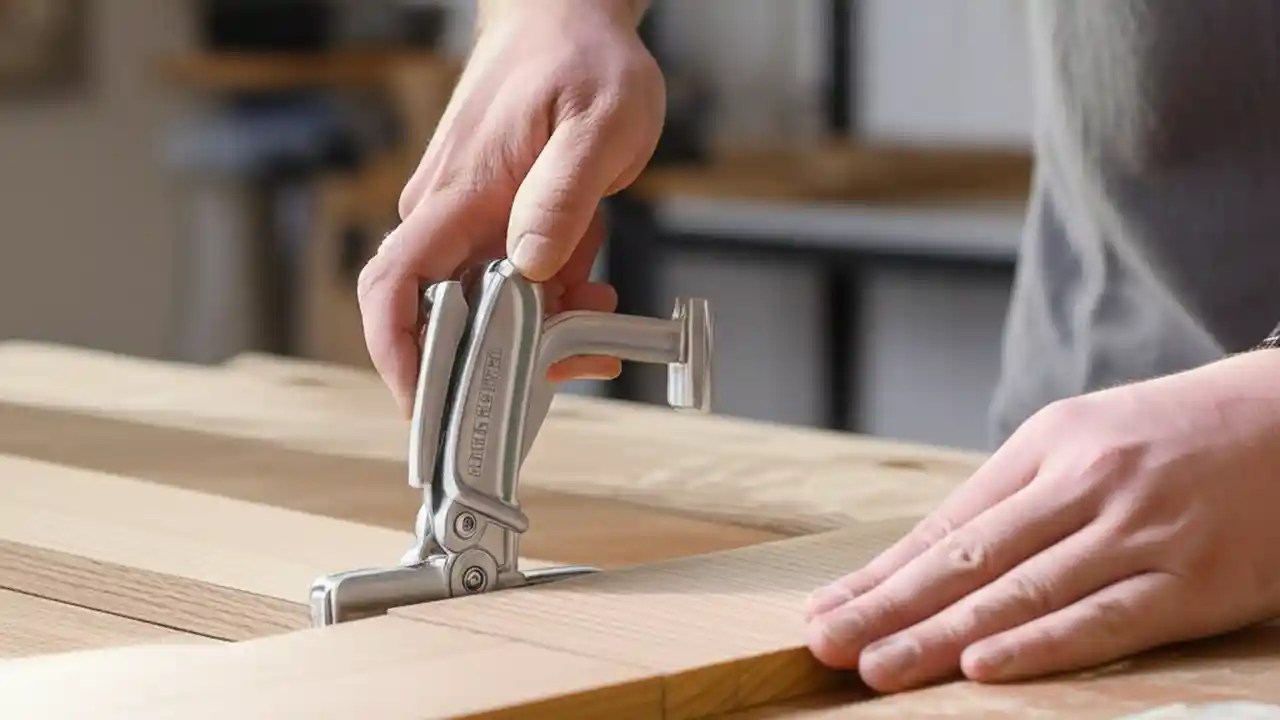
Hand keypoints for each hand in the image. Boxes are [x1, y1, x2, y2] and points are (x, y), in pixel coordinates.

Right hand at [357, 0, 663, 413]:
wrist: (565, 18)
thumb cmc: (580, 59)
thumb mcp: (599, 123)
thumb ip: (565, 195)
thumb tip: (531, 267)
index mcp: (461, 193)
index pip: (396, 284)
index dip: (399, 353)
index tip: (427, 404)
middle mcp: (450, 213)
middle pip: (448, 315)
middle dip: (504, 357)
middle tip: (573, 359)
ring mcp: (468, 219)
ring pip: (489, 306)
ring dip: (542, 326)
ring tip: (598, 308)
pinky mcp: (492, 221)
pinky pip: (511, 283)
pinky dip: (551, 300)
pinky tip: (590, 284)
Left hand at [804, 349, 1279, 691]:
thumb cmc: (1173, 435)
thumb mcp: (1086, 439)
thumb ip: (1020, 497)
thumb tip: (938, 560)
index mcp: (1047, 446)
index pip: (948, 524)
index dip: (884, 574)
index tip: (829, 607)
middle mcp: (1082, 485)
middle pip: (968, 558)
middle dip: (889, 607)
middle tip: (827, 642)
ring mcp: (1137, 533)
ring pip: (1021, 592)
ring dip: (941, 635)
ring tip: (879, 668)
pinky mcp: (1192, 581)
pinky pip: (1103, 621)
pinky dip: (1039, 645)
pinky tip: (984, 666)